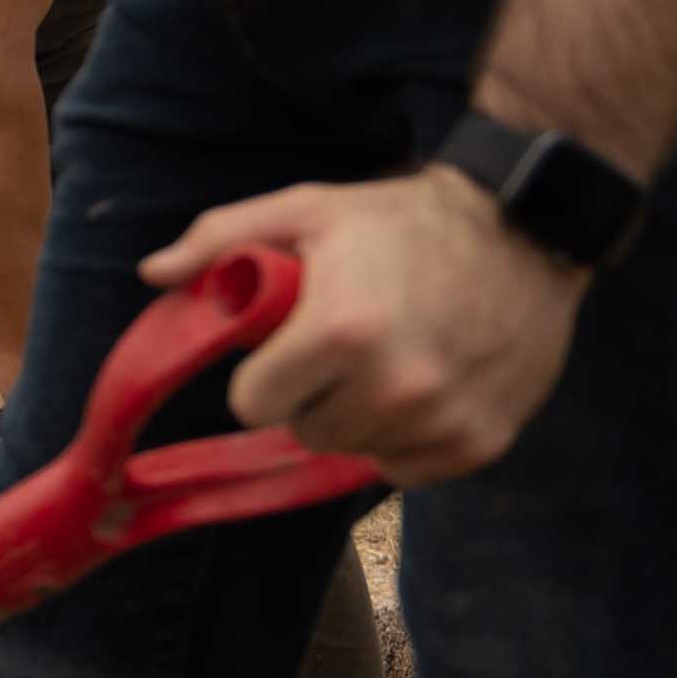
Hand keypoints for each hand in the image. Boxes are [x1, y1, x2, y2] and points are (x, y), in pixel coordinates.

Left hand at [146, 165, 584, 482]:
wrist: (524, 231)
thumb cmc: (401, 221)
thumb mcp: (307, 210)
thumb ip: (222, 239)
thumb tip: (152, 273)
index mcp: (341, 332)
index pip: (253, 404)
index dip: (263, 374)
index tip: (288, 345)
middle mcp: (394, 387)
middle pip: (304, 430)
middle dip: (311, 393)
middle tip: (345, 344)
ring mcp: (441, 422)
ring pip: (354, 451)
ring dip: (358, 415)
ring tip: (390, 357)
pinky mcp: (479, 445)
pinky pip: (406, 467)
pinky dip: (406, 436)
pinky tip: (427, 383)